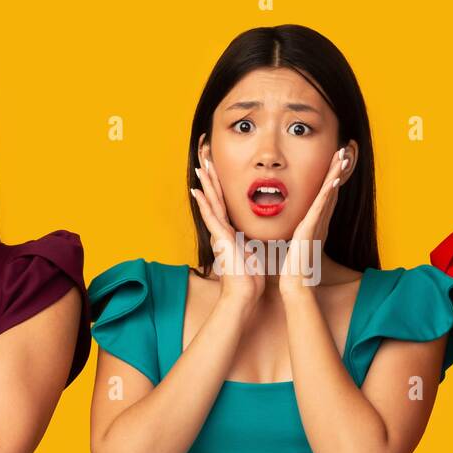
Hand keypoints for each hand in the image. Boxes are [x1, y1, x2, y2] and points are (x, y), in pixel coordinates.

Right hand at [190, 143, 265, 311]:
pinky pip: (211, 217)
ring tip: (199, 166)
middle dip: (210, 178)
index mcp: (230, 232)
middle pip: (214, 197)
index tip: (216, 169)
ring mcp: (219, 234)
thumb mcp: (253, 253)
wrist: (244, 294)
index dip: (219, 185)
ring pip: (211, 202)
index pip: (224, 202)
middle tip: (204, 158)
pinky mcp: (221, 239)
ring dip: (205, 184)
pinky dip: (203, 203)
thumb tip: (255, 237)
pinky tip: (196, 191)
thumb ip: (250, 242)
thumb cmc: (249, 278)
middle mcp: (222, 230)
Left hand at [280, 146, 345, 296]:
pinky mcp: (312, 229)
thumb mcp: (295, 241)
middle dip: (338, 168)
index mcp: (315, 221)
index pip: (325, 193)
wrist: (294, 282)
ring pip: (329, 193)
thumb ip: (296, 229)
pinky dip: (328, 193)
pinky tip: (333, 180)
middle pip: (331, 188)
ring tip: (342, 156)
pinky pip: (321, 207)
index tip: (336, 158)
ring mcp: (317, 224)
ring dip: (336, 174)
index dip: (332, 175)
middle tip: (345, 149)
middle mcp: (320, 220)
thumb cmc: (294, 265)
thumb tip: (293, 223)